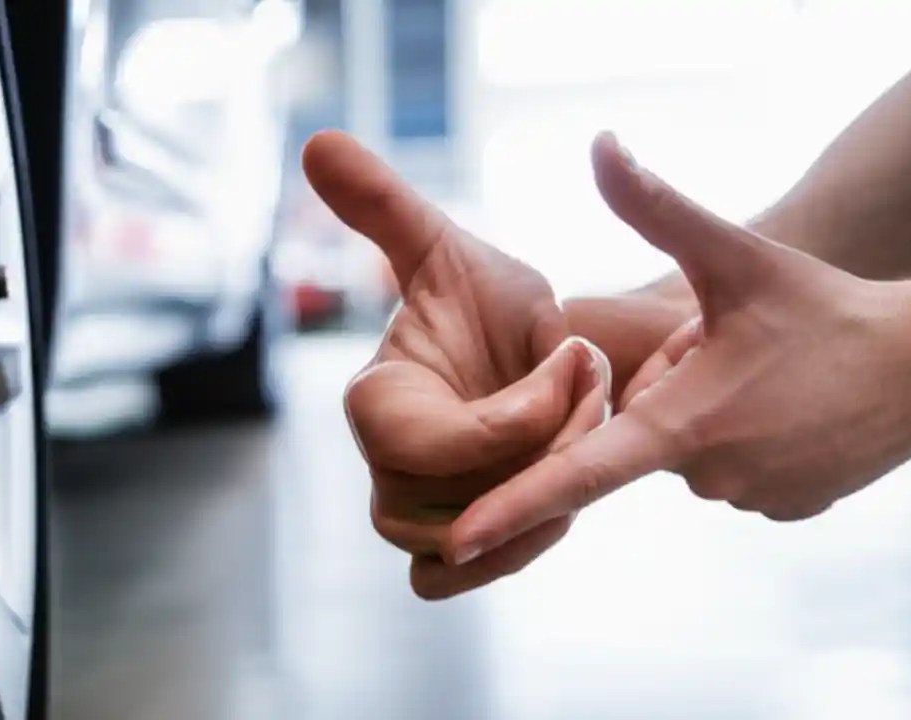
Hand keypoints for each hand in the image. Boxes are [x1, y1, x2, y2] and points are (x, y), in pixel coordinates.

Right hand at [302, 131, 611, 598]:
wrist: (528, 360)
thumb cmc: (488, 301)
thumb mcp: (450, 249)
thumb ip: (383, 205)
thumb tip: (316, 139)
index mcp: (374, 402)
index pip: (434, 446)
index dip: (519, 416)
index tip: (574, 361)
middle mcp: (380, 467)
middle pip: (461, 503)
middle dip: (544, 456)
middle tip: (594, 400)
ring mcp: (406, 516)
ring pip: (471, 545)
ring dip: (544, 502)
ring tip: (580, 438)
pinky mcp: (440, 551)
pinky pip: (461, 576)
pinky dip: (518, 546)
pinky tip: (559, 492)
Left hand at [447, 133, 910, 565]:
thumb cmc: (828, 309)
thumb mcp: (737, 256)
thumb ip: (659, 206)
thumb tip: (600, 145)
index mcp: (685, 424)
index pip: (581, 473)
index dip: (515, 507)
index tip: (457, 544)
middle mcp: (710, 476)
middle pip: (645, 430)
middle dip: (669, 387)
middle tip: (731, 346)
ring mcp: (752, 499)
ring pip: (690, 448)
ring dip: (709, 409)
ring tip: (770, 371)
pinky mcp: (785, 509)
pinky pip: (733, 466)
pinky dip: (744, 433)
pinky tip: (789, 401)